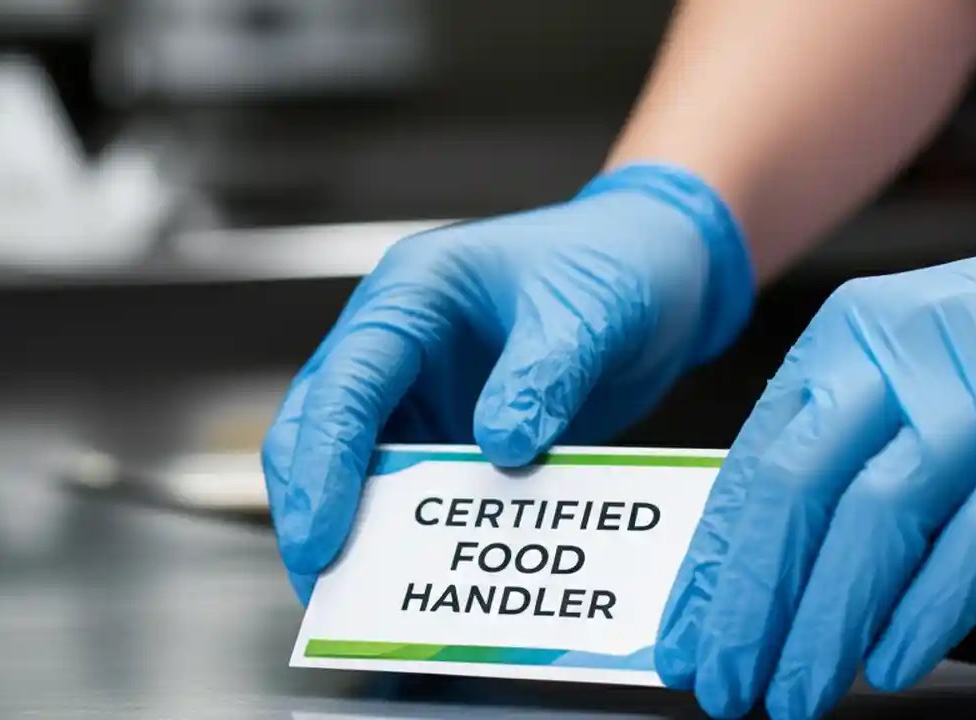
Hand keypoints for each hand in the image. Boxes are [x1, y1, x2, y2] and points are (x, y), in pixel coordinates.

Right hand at [263, 165, 753, 601]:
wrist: (662, 270)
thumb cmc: (616, 263)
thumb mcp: (590, 311)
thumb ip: (545, 374)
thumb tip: (503, 446)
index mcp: (414, 293)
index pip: (346, 382)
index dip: (322, 463)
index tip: (316, 538)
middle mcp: (401, 343)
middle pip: (322, 426)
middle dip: (312, 503)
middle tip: (323, 587)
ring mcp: (424, 390)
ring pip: (359, 466)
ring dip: (357, 528)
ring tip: (362, 602)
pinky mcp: (453, 430)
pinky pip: (419, 487)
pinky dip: (417, 534)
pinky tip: (427, 581)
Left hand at [655, 221, 975, 718]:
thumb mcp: (901, 364)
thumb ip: (832, 442)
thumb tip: (752, 561)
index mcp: (846, 337)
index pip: (754, 463)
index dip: (713, 562)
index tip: (684, 634)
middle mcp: (903, 357)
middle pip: (796, 491)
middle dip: (749, 602)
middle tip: (722, 678)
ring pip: (875, 523)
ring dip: (824, 625)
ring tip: (792, 693)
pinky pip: (975, 546)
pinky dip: (924, 613)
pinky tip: (886, 664)